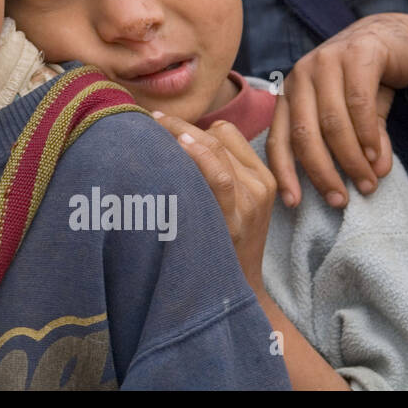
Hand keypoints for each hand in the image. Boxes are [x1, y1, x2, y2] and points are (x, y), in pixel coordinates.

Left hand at [155, 113, 274, 287]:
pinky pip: (219, 176)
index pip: (225, 131)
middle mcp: (259, 183)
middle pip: (216, 136)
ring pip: (215, 149)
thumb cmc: (222, 241)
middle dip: (178, 125)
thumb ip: (215, 172)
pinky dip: (196, 157)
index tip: (161, 122)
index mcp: (261, 175)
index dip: (192, 124)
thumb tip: (172, 139)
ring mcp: (250, 200)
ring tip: (151, 129)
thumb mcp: (233, 203)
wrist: (233, 288)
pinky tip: (174, 148)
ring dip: (179, 134)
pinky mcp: (237, 219)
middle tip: (146, 119)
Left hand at [266, 13, 407, 208]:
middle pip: (303, 135)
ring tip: (368, 181)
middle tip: (341, 199)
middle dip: (321, 173)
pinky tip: (377, 155)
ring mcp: (325, 63)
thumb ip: (355, 145)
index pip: (277, 138)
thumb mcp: (352, 117)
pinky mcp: (356, 56)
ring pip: (332, 123)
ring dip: (351, 159)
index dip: (283, 173)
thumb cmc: (365, 82)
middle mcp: (300, 77)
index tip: (293, 203)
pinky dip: (368, 135)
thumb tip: (370, 180)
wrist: (392, 38)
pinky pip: (358, 104)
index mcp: (289, 94)